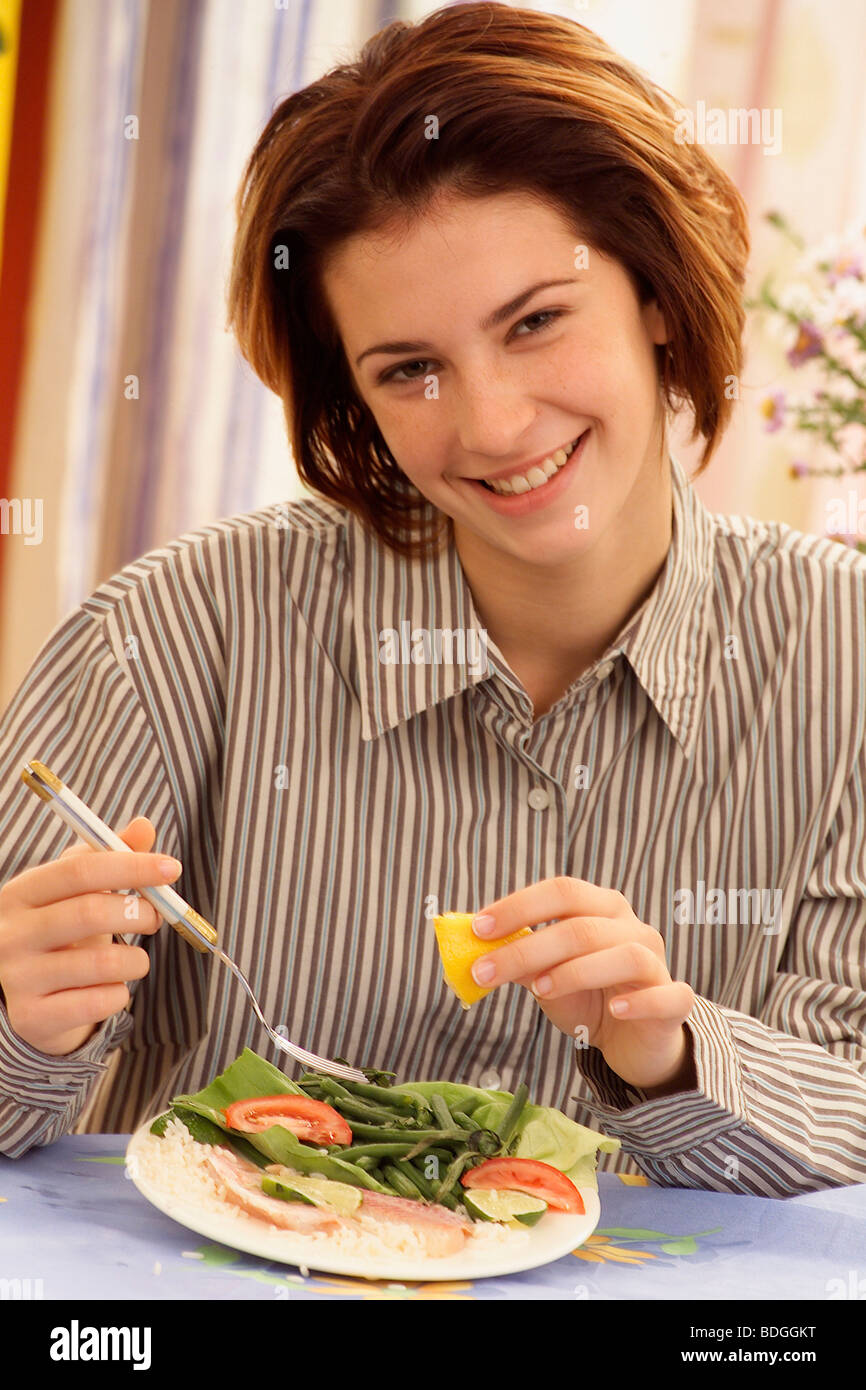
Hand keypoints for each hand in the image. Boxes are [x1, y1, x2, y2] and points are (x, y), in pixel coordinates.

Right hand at [0, 818, 180, 1055]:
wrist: (26, 999)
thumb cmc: (61, 933)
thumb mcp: (77, 892)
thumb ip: (108, 857)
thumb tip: (144, 825)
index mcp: (21, 893)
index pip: (79, 870)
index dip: (131, 866)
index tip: (172, 869)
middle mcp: (11, 934)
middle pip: (90, 913)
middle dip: (139, 913)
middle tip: (156, 917)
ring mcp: (17, 978)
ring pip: (103, 963)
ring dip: (136, 960)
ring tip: (135, 960)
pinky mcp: (33, 1017)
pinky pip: (100, 1001)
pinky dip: (120, 993)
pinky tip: (111, 988)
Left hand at [470, 875, 696, 1092]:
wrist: (632, 1041)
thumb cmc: (587, 999)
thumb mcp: (547, 978)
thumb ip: (521, 962)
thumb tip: (477, 950)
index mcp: (601, 909)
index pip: (562, 892)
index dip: (519, 906)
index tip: (478, 929)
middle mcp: (632, 928)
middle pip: (582, 927)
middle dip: (527, 949)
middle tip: (484, 972)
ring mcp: (657, 963)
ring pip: (623, 955)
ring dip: (575, 971)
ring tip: (540, 991)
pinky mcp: (675, 1001)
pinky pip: (664, 995)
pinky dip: (638, 1001)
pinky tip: (613, 1010)